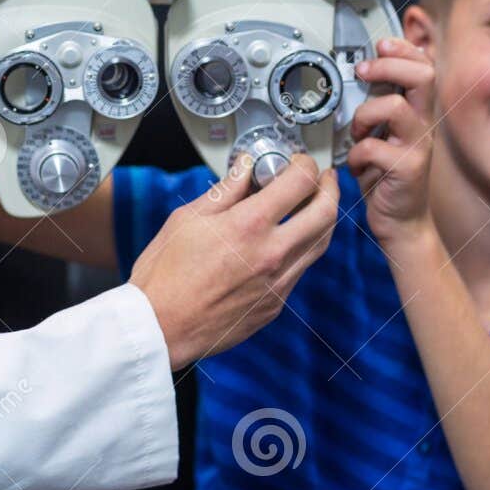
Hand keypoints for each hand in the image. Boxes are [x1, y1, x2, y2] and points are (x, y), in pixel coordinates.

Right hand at [129, 154, 338, 369]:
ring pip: (321, 243)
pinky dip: (302, 247)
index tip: (299, 161)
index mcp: (248, 226)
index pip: (299, 183)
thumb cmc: (164, 274)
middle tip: (323, 177)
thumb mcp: (187, 219)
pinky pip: (301, 269)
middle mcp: (271, 254)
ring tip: (314, 205)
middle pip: (325, 212)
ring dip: (323, 218)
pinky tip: (288, 240)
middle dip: (329, 187)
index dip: (305, 164)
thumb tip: (245, 167)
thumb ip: (225, 190)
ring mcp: (278, 283)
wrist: (160, 327)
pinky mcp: (275, 304)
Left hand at [347, 37, 435, 250]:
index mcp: (418, 113)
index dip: (403, 49)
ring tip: (358, 132)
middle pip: (422, 77)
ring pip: (394, 107)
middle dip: (387, 66)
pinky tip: (358, 164)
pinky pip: (375, 147)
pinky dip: (358, 154)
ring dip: (365, 114)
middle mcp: (423, 126)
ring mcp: (417, 147)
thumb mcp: (386, 134)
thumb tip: (362, 74)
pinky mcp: (406, 170)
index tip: (380, 46)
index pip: (425, 66)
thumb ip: (380, 106)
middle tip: (364, 72)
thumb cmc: (388, 177)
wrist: (401, 222)